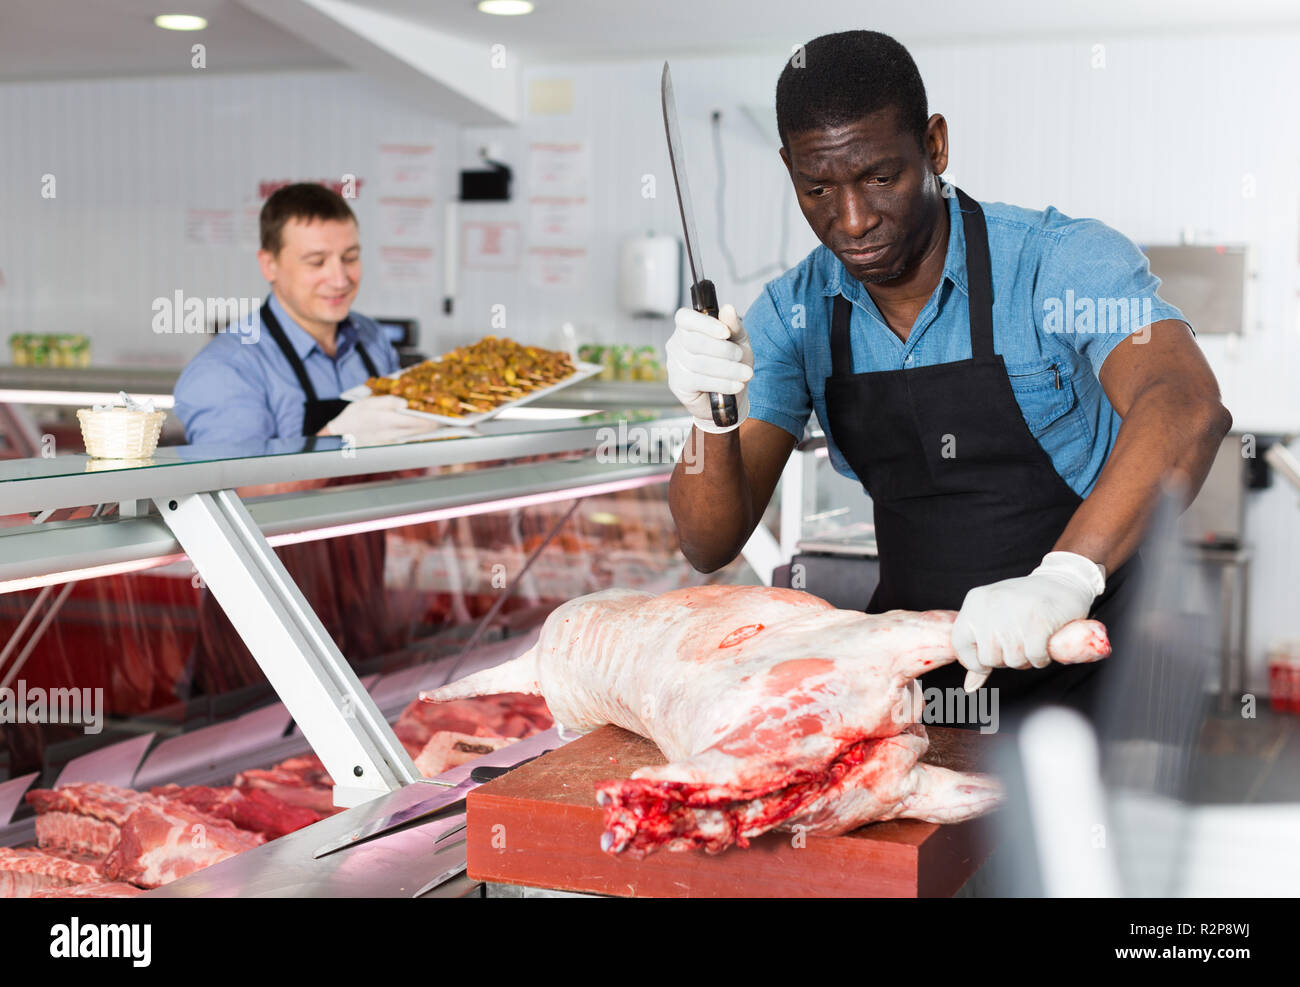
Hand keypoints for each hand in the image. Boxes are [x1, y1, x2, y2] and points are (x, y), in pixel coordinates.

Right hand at [320, 395, 436, 444]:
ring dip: (425, 430)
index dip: (430, 420)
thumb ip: (387, 401)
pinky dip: (415, 434)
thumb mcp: (368, 401)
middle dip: (432, 426)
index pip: (414, 421)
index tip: (441, 416)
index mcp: (386, 420)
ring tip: (436, 424)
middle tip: (444, 420)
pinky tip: (421, 429)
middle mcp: (390, 433)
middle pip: (417, 430)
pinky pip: (406, 438)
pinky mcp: (387, 443)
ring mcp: (389, 440)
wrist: (340, 432)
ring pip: (413, 435)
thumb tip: (405, 403)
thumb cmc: (353, 415)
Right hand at [665, 303, 752, 433]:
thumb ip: (734, 325)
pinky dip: (722, 383)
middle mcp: (676, 343)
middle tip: (740, 356)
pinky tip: (736, 386)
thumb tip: (728, 308)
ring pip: (699, 363)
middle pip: (694, 342)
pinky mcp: (678, 384)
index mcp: (688, 327)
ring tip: (745, 374)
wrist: (731, 395)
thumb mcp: (739, 341)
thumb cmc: (732, 362)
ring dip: (727, 369)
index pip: (685, 318)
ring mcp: (674, 364)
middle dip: (723, 350)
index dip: (705, 324)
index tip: (726, 332)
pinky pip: (699, 381)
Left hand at [951, 551, 1105, 688]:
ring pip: (1013, 660)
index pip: (959, 644)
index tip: (991, 657)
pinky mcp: (1040, 620)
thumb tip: (970, 686)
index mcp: (975, 602)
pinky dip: (1041, 658)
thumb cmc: (1024, 604)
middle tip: (1018, 645)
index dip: (974, 660)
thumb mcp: (994, 618)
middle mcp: (990, 605)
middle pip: (988, 657)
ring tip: (1031, 642)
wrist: (1063, 580)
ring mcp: (1015, 612)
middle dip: (1005, 660)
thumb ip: (979, 650)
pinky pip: (1034, 657)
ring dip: (1026, 660)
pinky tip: (1044, 645)